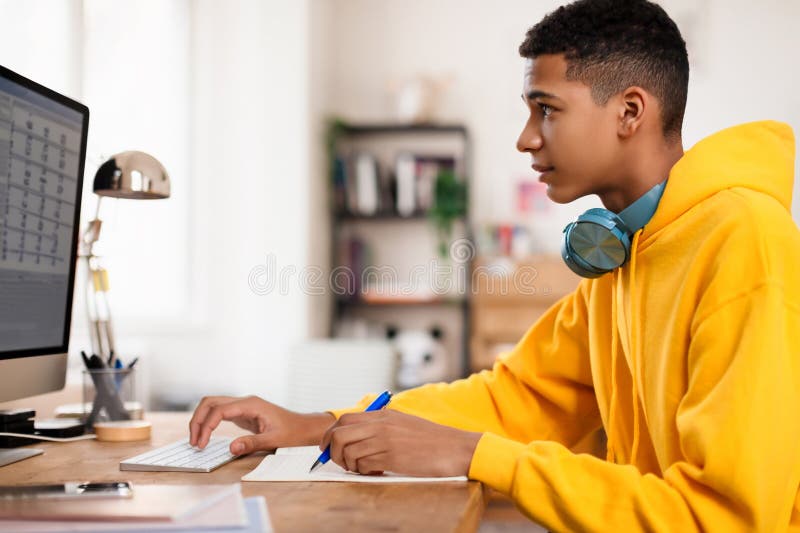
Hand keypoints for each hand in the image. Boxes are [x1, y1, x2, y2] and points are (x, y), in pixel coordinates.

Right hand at [189, 395, 333, 455]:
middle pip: (210, 402)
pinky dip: (209, 422)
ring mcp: (242, 406)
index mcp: (251, 404)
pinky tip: (205, 436)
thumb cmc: (293, 432)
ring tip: (196, 440)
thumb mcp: (274, 440)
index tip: (201, 444)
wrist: (303, 427)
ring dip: (201, 420)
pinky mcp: (242, 413)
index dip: (207, 426)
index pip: (220, 410)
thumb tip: (231, 449)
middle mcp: (244, 401)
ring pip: (212, 405)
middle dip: (198, 420)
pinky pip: (219, 413)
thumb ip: (253, 443)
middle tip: (193, 442)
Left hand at [320, 410, 481, 476]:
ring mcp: (386, 441)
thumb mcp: (403, 423)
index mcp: (383, 415)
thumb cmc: (431, 439)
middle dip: (332, 450)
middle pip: (339, 434)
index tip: (330, 448)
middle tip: (339, 461)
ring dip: (349, 465)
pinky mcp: (392, 458)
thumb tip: (356, 437)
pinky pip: (364, 465)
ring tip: (363, 468)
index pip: (344, 419)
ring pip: (348, 452)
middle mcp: (381, 425)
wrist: (455, 447)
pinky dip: (364, 471)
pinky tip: (376, 471)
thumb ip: (381, 425)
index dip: (331, 435)